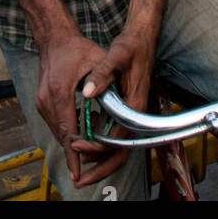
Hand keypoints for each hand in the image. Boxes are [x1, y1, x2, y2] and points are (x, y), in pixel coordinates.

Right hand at [35, 29, 113, 182]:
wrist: (54, 38)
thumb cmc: (77, 48)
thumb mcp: (95, 58)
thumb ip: (100, 77)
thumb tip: (99, 97)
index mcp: (59, 92)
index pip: (66, 131)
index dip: (73, 155)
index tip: (77, 173)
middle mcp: (46, 100)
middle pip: (61, 135)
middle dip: (75, 153)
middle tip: (89, 169)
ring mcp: (41, 101)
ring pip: (57, 131)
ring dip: (72, 140)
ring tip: (90, 145)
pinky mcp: (42, 101)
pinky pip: (55, 122)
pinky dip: (67, 130)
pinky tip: (82, 127)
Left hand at [69, 25, 156, 187]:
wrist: (142, 38)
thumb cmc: (132, 47)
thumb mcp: (116, 56)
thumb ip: (102, 74)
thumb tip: (87, 91)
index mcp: (135, 107)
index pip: (115, 139)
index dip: (95, 147)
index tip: (75, 145)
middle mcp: (136, 116)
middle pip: (120, 154)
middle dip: (99, 169)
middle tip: (78, 180)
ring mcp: (133, 116)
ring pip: (118, 148)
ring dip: (98, 160)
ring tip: (78, 166)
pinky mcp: (127, 112)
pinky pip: (115, 137)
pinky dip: (101, 144)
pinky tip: (85, 139)